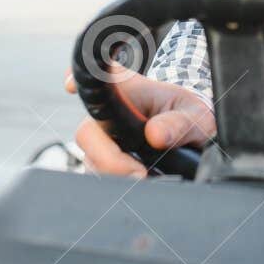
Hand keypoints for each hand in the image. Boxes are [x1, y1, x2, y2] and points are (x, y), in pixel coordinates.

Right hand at [64, 65, 215, 176]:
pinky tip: (142, 181)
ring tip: (147, 176)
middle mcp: (106, 112)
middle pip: (87, 134)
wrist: (188, 134)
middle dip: (109, 159)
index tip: (71, 85)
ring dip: (117, 175)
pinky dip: (120, 184)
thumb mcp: (193, 115)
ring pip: (92, 162)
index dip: (77, 81)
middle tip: (140, 173)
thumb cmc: (186, 116)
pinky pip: (100, 178)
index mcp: (126, 88)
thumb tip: (155, 135)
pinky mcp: (102, 162)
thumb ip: (178, 124)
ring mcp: (100, 139)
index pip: (95, 79)